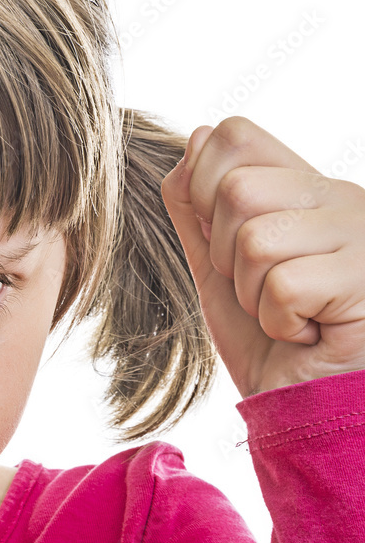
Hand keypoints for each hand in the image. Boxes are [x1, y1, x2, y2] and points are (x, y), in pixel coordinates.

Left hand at [161, 116, 364, 397]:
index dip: (202, 184)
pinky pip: (283, 286)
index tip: (219, 240)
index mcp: (304, 187)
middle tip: (259, 289)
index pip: (234, 135)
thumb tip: (194, 138)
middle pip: (235, 189)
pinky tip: (310, 332)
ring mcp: (361, 235)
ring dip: (251, 293)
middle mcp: (341, 198)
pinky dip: (279, 322)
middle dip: (224, 254)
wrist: (305, 407)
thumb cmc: (268, 339)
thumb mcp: (217, 265)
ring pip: (255, 239)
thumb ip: (198, 206)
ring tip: (286, 313)